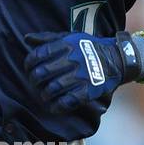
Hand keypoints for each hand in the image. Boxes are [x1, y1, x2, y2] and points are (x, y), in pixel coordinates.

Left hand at [23, 30, 138, 112]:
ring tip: (45, 95)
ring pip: (52, 89)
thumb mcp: (70, 37)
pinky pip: (67, 101)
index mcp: (66, 45)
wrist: (116, 59)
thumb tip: (27, 38)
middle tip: (36, 84)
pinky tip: (54, 106)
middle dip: (34, 81)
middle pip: (41, 73)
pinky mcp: (88, 90)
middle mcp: (72, 60)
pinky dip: (57, 106)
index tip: (29, 69)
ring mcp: (81, 76)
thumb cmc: (88, 48)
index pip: (38, 55)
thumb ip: (48, 39)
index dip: (28, 64)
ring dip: (44, 95)